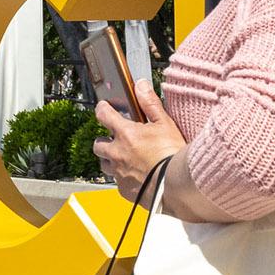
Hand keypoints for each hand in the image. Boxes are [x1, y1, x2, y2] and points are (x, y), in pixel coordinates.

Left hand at [91, 80, 185, 199]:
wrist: (176, 184)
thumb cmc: (172, 153)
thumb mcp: (165, 124)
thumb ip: (150, 104)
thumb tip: (140, 85)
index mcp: (125, 134)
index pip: (104, 115)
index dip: (102, 109)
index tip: (104, 108)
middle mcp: (116, 153)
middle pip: (98, 144)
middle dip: (104, 141)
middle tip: (115, 140)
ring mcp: (118, 172)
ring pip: (104, 164)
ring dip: (110, 160)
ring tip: (123, 159)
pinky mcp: (123, 189)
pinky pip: (117, 182)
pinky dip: (123, 178)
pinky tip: (135, 176)